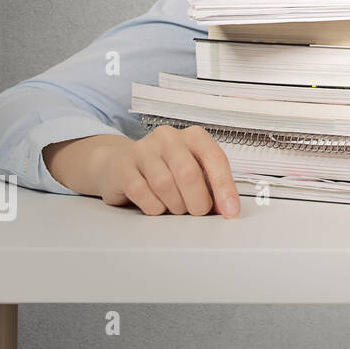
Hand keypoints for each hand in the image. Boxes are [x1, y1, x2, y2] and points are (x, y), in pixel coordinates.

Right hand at [95, 124, 241, 217]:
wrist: (119, 164)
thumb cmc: (165, 169)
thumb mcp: (193, 171)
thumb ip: (211, 186)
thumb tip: (227, 208)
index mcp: (193, 136)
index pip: (214, 158)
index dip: (225, 187)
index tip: (231, 211)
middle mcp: (168, 137)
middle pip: (188, 173)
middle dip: (197, 201)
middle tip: (198, 212)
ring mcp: (143, 149)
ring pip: (164, 184)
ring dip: (174, 205)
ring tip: (175, 207)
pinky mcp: (123, 166)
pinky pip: (141, 192)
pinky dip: (153, 206)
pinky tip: (156, 205)